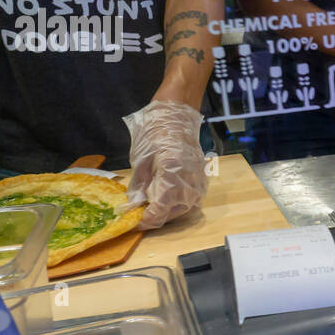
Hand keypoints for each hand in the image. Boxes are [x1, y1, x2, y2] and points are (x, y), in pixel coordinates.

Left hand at [123, 99, 207, 229]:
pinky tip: (165, 197)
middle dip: (155, 217)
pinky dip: (177, 203)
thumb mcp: (140, 160)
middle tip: (138, 214)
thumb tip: (133, 206)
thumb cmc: (155, 131)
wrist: (177, 114)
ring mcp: (198, 181)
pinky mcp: (201, 178)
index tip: (132, 221)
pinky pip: (190, 199)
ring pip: (183, 209)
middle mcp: (189, 182)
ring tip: (151, 207)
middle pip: (172, 214)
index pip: (159, 211)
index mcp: (172, 176)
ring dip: (167, 212)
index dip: (145, 220)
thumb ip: (138, 186)